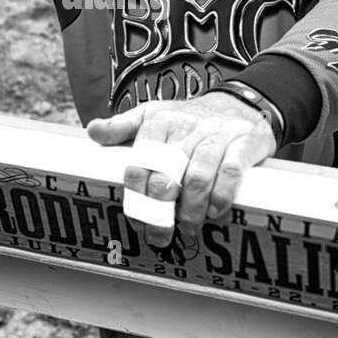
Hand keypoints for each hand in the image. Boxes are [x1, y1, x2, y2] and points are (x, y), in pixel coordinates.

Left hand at [86, 92, 277, 246]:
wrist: (239, 102)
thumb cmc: (189, 119)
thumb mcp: (153, 115)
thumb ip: (122, 126)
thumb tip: (92, 132)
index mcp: (158, 122)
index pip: (139, 163)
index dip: (137, 197)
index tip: (138, 220)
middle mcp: (186, 127)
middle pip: (166, 175)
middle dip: (160, 211)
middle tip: (160, 234)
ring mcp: (217, 134)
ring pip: (198, 177)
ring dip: (190, 210)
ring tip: (187, 228)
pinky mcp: (245, 142)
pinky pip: (231, 171)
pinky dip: (221, 196)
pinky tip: (214, 212)